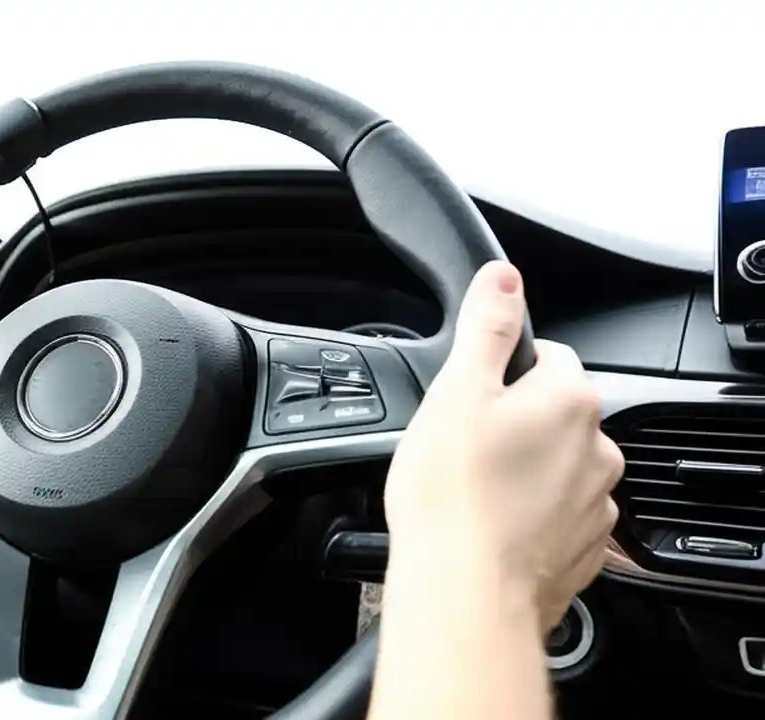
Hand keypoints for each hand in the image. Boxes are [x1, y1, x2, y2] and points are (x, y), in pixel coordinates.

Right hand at [383, 261, 623, 630]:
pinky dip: (530, 516)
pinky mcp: (584, 548)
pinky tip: (491, 525)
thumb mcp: (457, 390)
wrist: (464, 589)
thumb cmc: (453, 493)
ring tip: (474, 492)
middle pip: (553, 414)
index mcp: (570, 399)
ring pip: (556, 466)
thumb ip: (487, 327)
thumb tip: (504, 277)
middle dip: (514, 423)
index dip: (501, 372)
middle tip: (462, 448)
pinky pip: (557, 515)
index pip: (548, 357)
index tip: (469, 399)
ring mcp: (595, 502)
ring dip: (525, 470)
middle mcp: (598, 448)